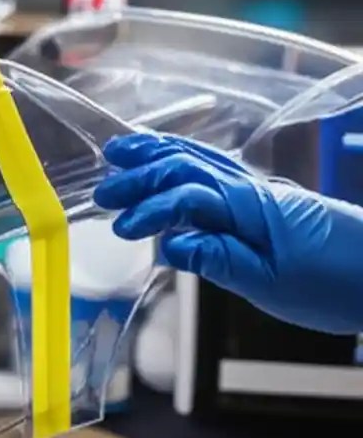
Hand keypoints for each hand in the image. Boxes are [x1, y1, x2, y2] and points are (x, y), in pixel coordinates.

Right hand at [94, 132, 362, 333]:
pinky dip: (182, 160)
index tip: (121, 230)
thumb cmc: (335, 285)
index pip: (187, 195)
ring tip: (121, 153)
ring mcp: (259, 191)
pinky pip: (214, 168)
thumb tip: (170, 245)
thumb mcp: (271, 285)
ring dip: (157, 153)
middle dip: (140, 173)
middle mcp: (253, 190)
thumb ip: (218, 261)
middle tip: (103, 191)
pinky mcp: (265, 201)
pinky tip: (167, 165)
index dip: (150, 209)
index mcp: (251, 209)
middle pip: (187, 164)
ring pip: (201, 158)